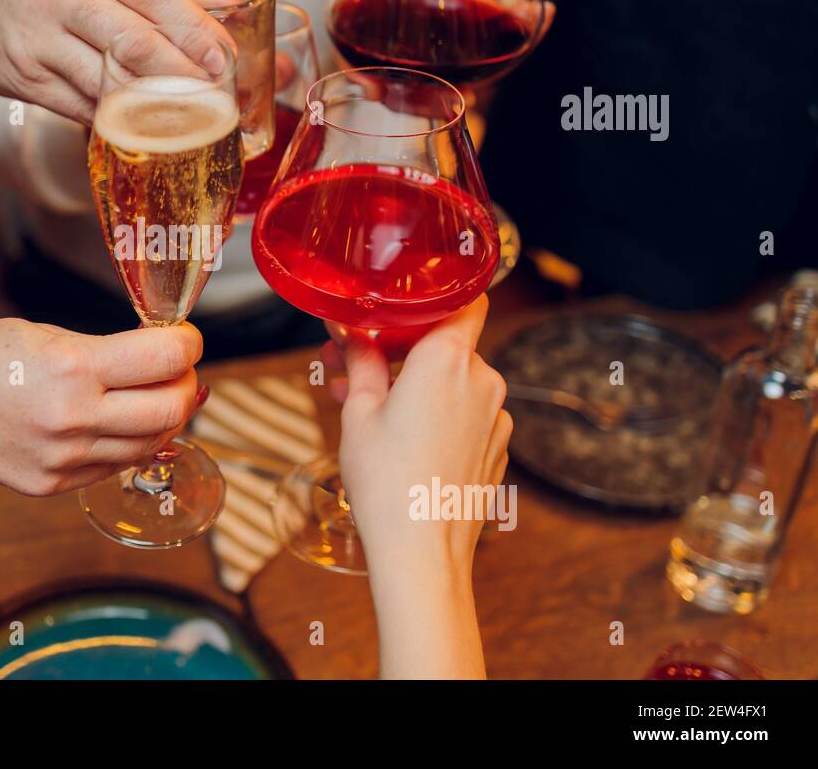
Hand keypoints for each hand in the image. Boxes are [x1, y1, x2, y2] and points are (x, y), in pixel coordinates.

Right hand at [0, 0, 234, 122]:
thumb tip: (229, 10)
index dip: (193, 29)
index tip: (224, 57)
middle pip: (133, 42)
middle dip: (182, 72)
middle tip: (216, 92)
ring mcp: (36, 41)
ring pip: (108, 82)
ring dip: (154, 103)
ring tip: (190, 114)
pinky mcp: (25, 81)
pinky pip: (84, 108)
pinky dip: (119, 118)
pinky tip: (145, 123)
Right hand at [0, 318, 202, 495]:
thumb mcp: (48, 334)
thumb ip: (106, 352)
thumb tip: (159, 359)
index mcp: (74, 368)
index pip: (165, 359)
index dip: (188, 344)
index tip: (186, 337)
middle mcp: (75, 418)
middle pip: (170, 410)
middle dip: (186, 385)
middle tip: (179, 371)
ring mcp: (65, 458)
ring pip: (149, 445)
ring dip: (165, 419)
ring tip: (156, 397)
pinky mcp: (53, 484)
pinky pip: (114, 467)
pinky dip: (131, 445)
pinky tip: (123, 425)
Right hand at [328, 296, 509, 677]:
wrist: (422, 552)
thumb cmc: (389, 482)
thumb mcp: (359, 411)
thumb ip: (361, 360)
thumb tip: (351, 330)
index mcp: (449, 358)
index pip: (465, 297)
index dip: (436, 296)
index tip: (402, 305)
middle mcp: (483, 380)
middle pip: (449, 344)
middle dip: (404, 351)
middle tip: (354, 365)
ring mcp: (497, 417)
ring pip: (456, 383)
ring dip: (416, 386)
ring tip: (366, 409)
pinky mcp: (498, 448)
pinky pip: (467, 415)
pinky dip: (438, 416)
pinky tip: (400, 439)